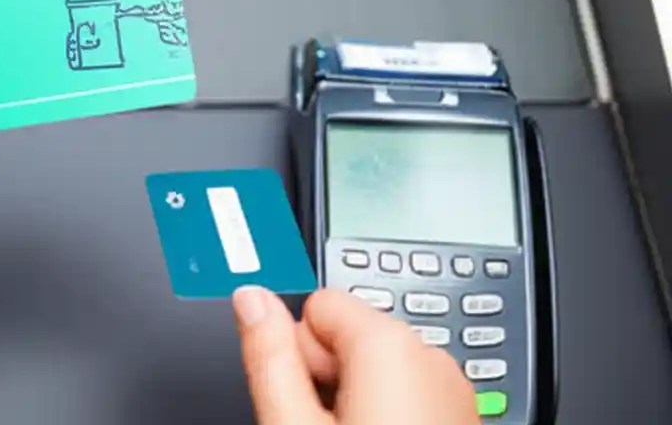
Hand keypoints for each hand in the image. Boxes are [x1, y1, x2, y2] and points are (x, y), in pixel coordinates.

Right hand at [234, 287, 478, 424]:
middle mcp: (431, 359)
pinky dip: (386, 416)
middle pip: (348, 336)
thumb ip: (268, 355)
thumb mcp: (293, 424)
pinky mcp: (461, 417)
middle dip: (325, 378)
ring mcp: (453, 391)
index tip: (298, 398)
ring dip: (355, 402)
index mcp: (391, 347)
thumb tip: (250, 299)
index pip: (316, 306)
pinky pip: (408, 395)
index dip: (297, 357)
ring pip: (377, 370)